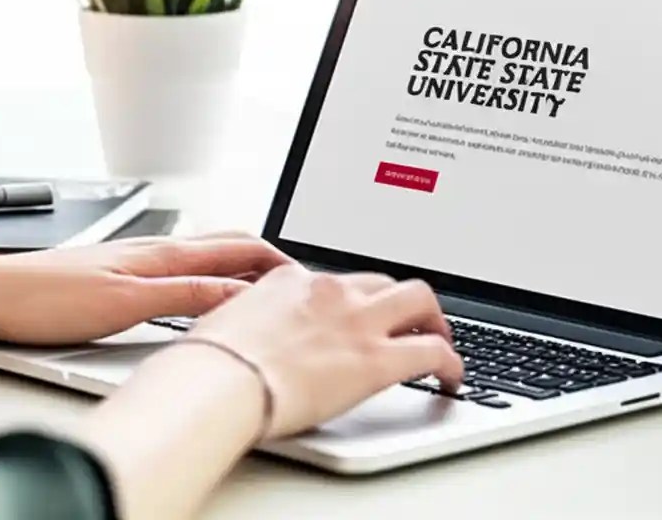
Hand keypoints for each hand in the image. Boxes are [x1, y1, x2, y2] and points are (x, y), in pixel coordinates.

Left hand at [0, 232, 291, 344]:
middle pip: (227, 245)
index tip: (306, 283)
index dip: (277, 263)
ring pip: (204, 256)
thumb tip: (239, 291)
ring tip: (261, 291)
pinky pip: (180, 271)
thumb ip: (186, 295)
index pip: (238, 248)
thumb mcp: (128, 304)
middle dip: (266, 260)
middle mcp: (153, 251)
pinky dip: (208, 278)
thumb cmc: (46, 299)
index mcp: (163, 254)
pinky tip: (202, 296)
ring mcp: (136, 261)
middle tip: (295, 285)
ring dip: (239, 267)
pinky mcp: (118, 277)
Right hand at [185, 264, 462, 437]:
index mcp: (290, 281)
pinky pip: (434, 352)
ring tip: (438, 340)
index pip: (334, 281)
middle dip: (400, 300)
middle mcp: (330, 291)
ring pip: (419, 299)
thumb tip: (242, 339)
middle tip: (408, 321)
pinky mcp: (377, 359)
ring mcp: (358, 321)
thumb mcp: (222, 324)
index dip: (350, 300)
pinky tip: (451, 378)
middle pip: (383, 281)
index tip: (353, 315)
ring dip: (433, 319)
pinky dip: (450, 363)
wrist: (220, 381)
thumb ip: (246, 322)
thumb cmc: (210, 363)